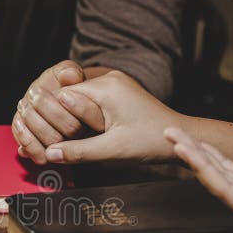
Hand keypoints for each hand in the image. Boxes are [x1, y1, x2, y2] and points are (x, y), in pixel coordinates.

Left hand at [12, 60, 103, 162]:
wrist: (49, 97)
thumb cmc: (59, 84)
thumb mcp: (66, 72)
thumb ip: (69, 71)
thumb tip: (70, 76)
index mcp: (94, 117)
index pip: (89, 115)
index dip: (71, 105)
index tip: (57, 92)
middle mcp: (83, 137)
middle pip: (70, 130)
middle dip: (47, 109)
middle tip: (33, 94)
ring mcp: (65, 148)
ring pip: (53, 143)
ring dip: (33, 122)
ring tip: (24, 106)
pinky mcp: (48, 155)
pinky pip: (40, 156)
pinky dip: (26, 140)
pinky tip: (20, 123)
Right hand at [42, 71, 183, 163]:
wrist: (181, 137)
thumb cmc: (151, 141)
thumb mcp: (112, 150)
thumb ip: (78, 151)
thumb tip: (50, 154)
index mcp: (105, 87)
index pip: (61, 95)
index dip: (54, 118)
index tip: (55, 138)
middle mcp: (108, 79)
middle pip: (67, 94)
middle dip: (61, 118)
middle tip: (62, 141)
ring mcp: (113, 84)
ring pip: (76, 98)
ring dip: (71, 118)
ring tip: (76, 137)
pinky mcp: (116, 93)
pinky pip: (89, 101)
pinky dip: (82, 117)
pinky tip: (86, 132)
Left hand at [164, 127, 232, 232]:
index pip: (223, 188)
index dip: (202, 168)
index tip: (183, 149)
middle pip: (214, 177)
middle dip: (191, 155)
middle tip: (169, 133)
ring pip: (220, 171)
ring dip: (199, 154)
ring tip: (178, 136)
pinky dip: (217, 157)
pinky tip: (204, 148)